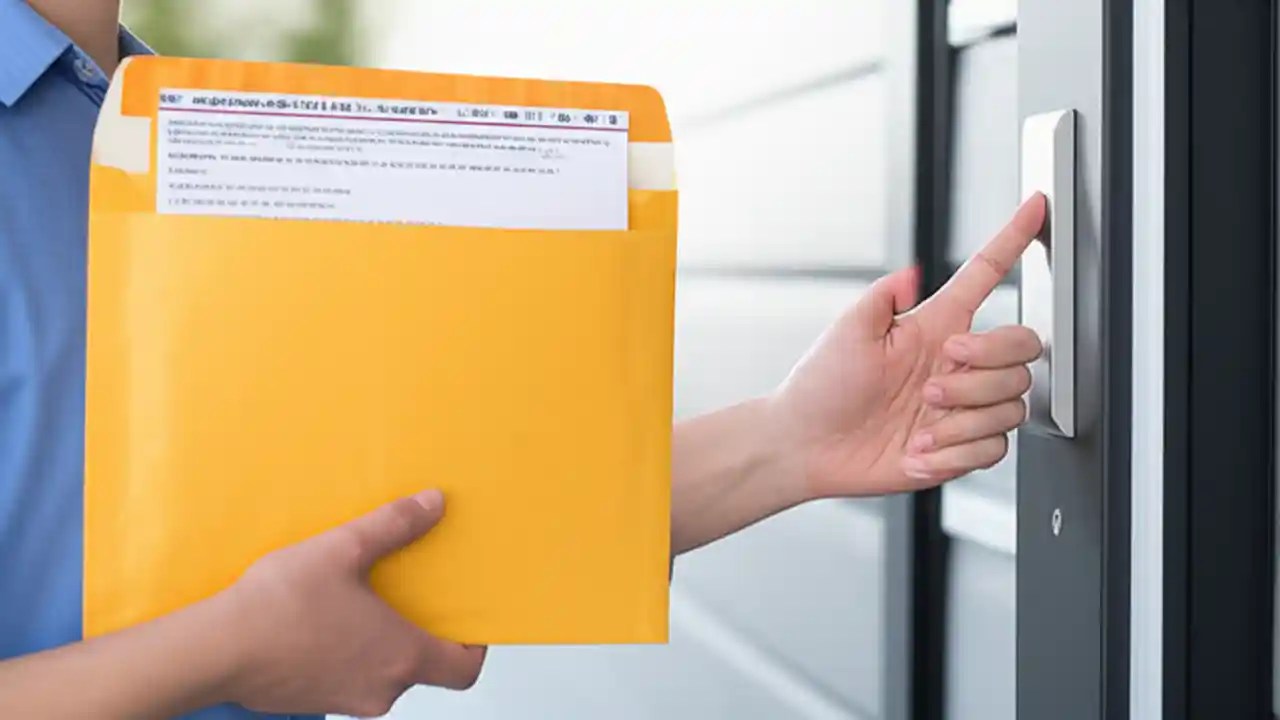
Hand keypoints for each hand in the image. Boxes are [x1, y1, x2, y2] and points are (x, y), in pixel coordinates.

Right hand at [215, 490, 484, 716]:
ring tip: (365, 600)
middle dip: (421, 631)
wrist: (213, 650)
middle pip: (424, 668)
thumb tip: (434, 503)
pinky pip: (349, 677)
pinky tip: (327, 619)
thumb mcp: (344, 549)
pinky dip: (350, 653)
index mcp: (401, 657)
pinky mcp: (314, 701)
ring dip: (382, 641)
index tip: (468, 620)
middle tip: (412, 595)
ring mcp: (347, 700)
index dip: (473, 646)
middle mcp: (381, 689)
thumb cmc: (278, 605)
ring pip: (383, 672)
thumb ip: (394, 525)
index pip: (463, 670)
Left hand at [774, 195, 1045, 496]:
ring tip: (918, 424)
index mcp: (934, 327)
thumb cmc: (821, 387)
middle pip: (1023, 348)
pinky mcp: (959, 447)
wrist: (806, 446)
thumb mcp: (848, 331)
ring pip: (1012, 403)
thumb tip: (913, 273)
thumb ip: (884, 296)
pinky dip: (957, 452)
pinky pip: (995, 448)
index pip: (985, 276)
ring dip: (963, 418)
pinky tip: (920, 450)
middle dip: (985, 368)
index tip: (1034, 207)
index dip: (1012, 241)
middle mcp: (955, 363)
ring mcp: (961, 406)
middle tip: (933, 383)